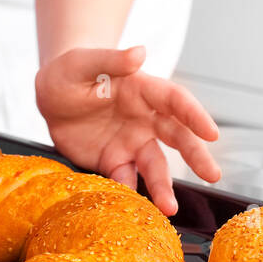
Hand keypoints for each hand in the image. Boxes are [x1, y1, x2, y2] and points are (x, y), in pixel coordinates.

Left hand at [35, 45, 221, 216]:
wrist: (50, 96)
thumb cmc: (70, 72)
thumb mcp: (82, 62)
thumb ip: (111, 59)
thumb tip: (140, 52)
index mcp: (142, 90)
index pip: (175, 100)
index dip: (194, 115)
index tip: (212, 133)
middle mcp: (145, 119)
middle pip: (177, 137)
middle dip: (196, 155)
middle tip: (212, 175)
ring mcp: (131, 143)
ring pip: (154, 166)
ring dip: (163, 187)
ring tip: (169, 209)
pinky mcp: (114, 162)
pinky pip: (126, 180)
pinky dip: (130, 193)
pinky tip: (132, 207)